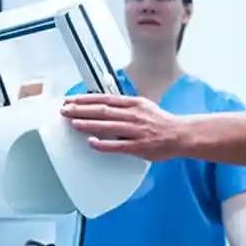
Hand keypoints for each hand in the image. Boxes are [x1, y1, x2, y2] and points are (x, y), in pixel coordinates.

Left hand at [60, 94, 187, 160]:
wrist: (180, 134)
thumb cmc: (161, 122)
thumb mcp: (143, 106)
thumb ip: (125, 107)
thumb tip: (104, 106)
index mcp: (133, 103)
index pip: (104, 99)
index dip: (86, 99)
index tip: (71, 100)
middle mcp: (133, 114)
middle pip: (102, 110)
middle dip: (81, 110)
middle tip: (65, 110)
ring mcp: (135, 130)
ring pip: (107, 125)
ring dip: (88, 124)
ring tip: (72, 123)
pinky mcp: (138, 146)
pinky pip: (117, 145)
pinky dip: (103, 144)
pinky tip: (91, 142)